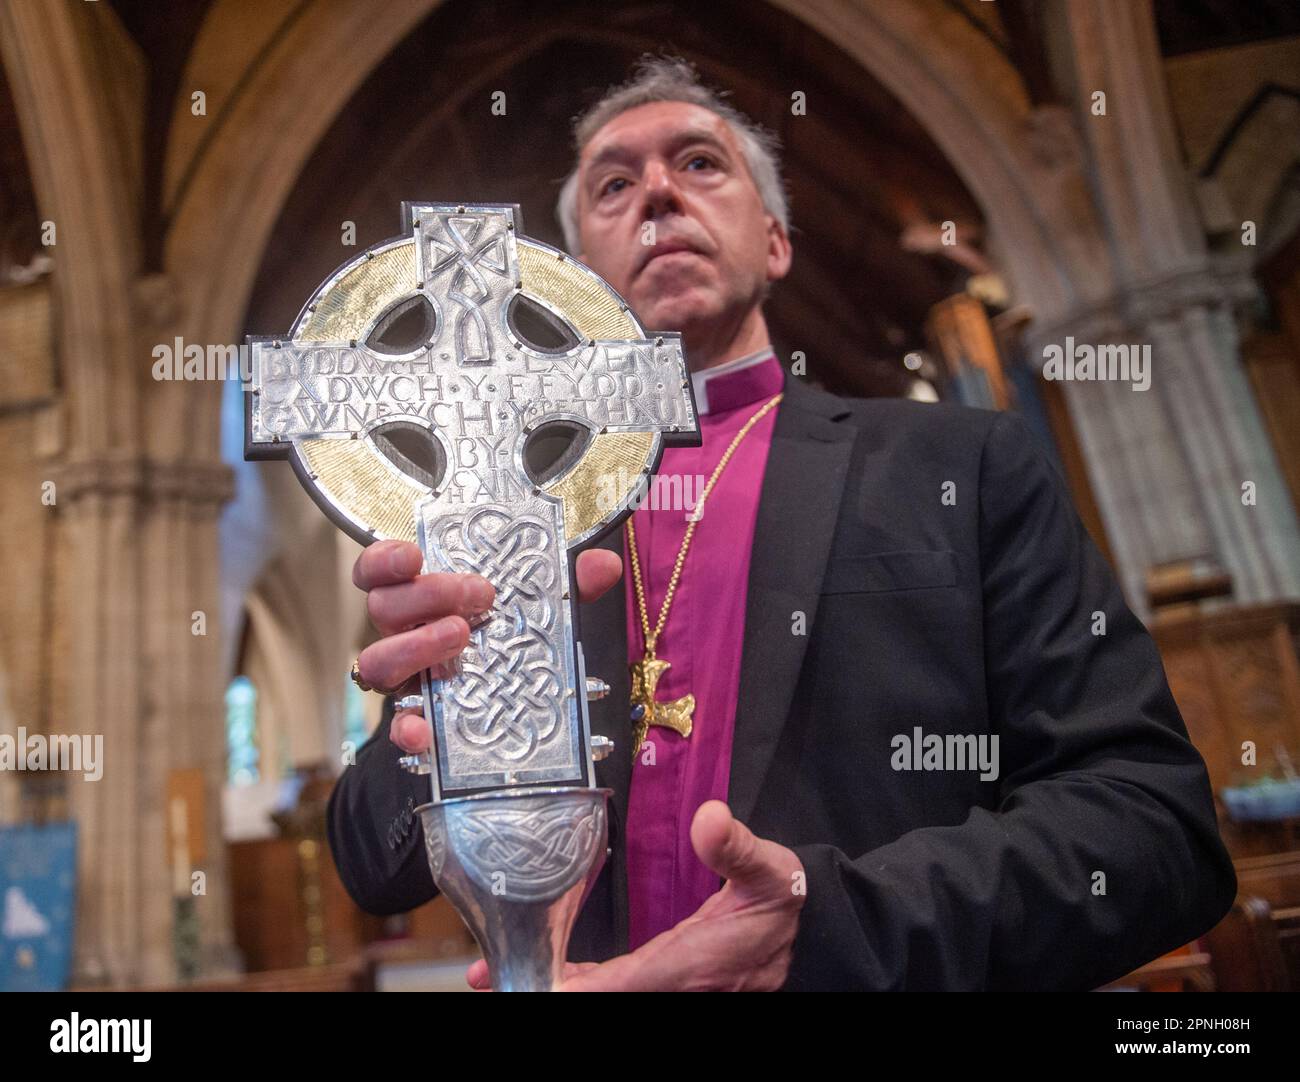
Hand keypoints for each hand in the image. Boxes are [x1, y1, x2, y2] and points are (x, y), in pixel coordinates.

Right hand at [351, 540, 622, 753]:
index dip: (384, 560)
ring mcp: (408, 677)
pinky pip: (397, 726)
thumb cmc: (515, 639)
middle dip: (428, 593)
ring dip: (414, 645)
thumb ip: (569, 585)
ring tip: (461, 637)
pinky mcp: (418, 719)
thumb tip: (603, 566)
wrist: (516, 706)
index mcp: (424, 598)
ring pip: (377, 661)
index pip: (378, 572)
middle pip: (384, 607)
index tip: (414, 555)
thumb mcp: (544, 607)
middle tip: (482, 594)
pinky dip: (407, 727)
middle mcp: (405, 634)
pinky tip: (424, 729)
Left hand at [467, 800, 805, 991]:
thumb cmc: (788, 902)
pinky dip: (584, 984)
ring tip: (500, 975)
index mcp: (695, 963)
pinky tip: (558, 973)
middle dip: (549, 989)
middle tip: (489, 976)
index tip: (538, 982)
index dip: (584, 986)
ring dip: (559, 987)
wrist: (814, 936)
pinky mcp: (673, 986)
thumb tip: (708, 817)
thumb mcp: (770, 870)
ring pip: (609, 997)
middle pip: (605, 998)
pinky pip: (621, 990)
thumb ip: (736, 848)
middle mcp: (679, 987)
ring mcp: (674, 991)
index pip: (630, 980)